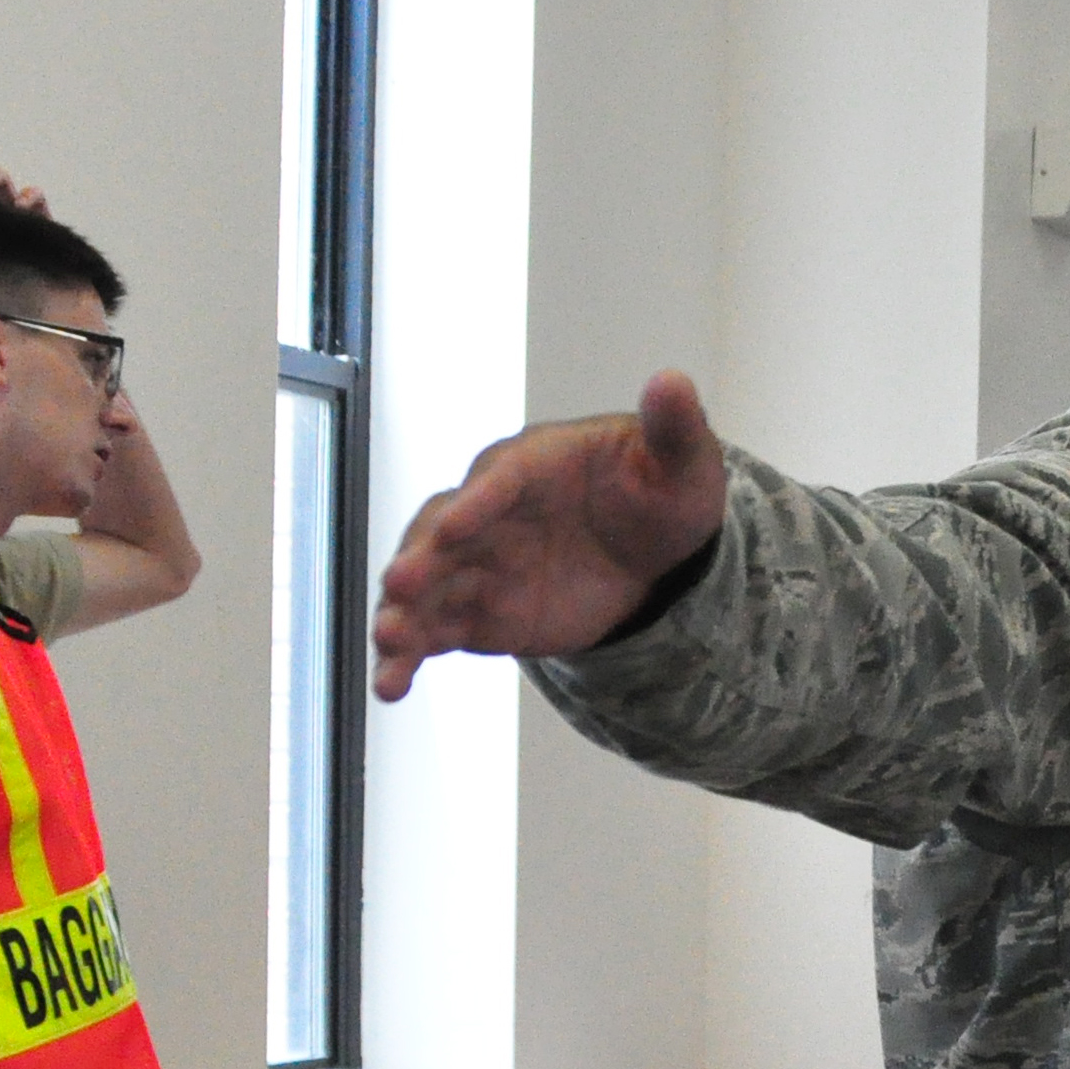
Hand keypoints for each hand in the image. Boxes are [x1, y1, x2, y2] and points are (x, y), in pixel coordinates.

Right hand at [372, 371, 730, 698]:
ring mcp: (478, 563)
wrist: (651, 555)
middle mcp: (490, 511)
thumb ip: (673, 429)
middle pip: (443, 530)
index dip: (480, 502)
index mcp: (534, 464)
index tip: (458, 527)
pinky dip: (410, 657)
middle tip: (401, 585)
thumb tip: (673, 381)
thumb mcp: (681, 463)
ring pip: (428, 586)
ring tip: (388, 643)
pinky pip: (435, 632)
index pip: (501, 478)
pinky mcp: (477, 610)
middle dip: (422, 557)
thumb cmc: (659, 492)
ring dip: (404, 611)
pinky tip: (390, 687)